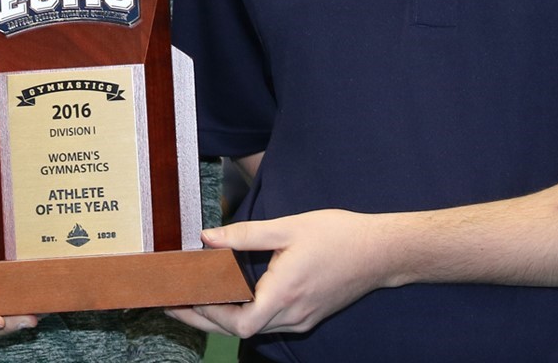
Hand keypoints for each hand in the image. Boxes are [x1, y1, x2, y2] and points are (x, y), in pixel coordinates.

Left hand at [165, 209, 394, 338]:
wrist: (381, 252)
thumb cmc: (338, 235)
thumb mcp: (288, 227)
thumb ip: (245, 234)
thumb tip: (206, 237)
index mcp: (284, 293)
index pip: (238, 322)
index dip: (208, 315)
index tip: (184, 299)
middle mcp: (292, 315)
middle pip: (240, 330)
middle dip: (204, 319)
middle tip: (175, 305)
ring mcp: (302, 319)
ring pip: (254, 329)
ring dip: (223, 319)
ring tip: (196, 301)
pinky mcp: (308, 316)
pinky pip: (269, 323)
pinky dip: (245, 315)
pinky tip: (232, 299)